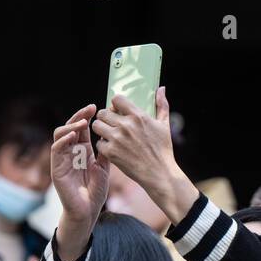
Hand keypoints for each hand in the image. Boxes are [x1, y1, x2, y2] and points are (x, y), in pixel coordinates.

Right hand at [50, 105, 109, 260]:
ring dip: (71, 125)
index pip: (81, 127)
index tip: (96, 107)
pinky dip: (63, 139)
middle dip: (79, 116)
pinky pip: (56, 149)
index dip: (86, 116)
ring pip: (60, 134)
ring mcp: (62, 159)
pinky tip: (73, 135)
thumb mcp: (104, 167)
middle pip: (70, 126)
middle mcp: (70, 151)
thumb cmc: (95, 191)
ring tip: (83, 122)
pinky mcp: (56, 168)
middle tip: (90, 109)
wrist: (87, 211)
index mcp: (82, 150)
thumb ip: (105, 151)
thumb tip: (112, 132)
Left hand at [92, 87, 197, 224]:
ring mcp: (117, 139)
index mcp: (138, 116)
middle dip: (105, 117)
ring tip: (108, 134)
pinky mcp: (111, 152)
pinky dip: (104, 146)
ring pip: (96, 126)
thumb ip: (162, 104)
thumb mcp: (164, 124)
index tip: (117, 110)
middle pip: (102, 112)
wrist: (159, 173)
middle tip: (110, 124)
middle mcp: (126, 125)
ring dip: (101, 130)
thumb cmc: (163, 149)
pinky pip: (99, 143)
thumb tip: (161, 88)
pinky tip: (111, 148)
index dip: (115, 104)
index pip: (116, 99)